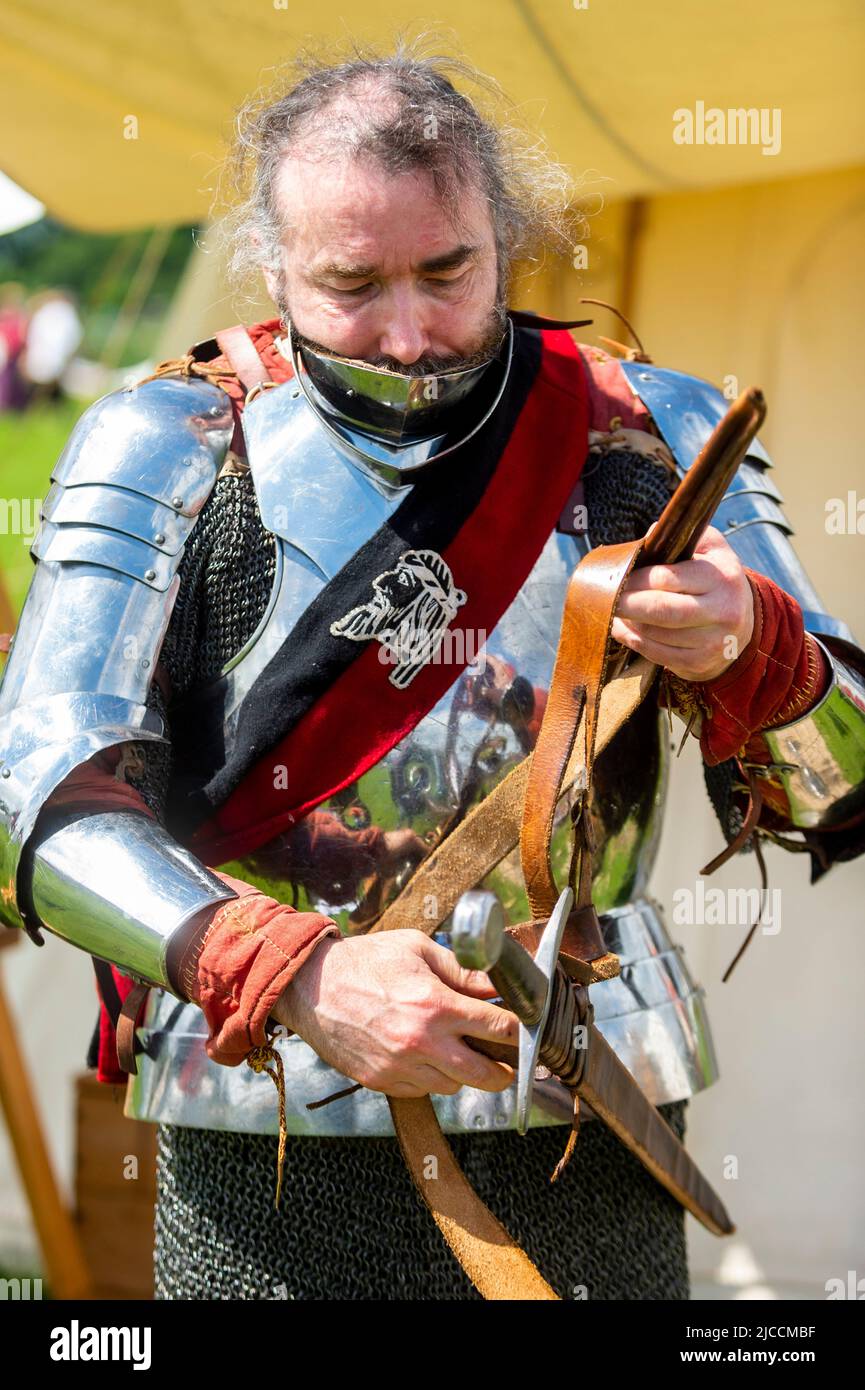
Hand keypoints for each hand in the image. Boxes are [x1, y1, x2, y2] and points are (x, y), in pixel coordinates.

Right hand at [270, 930, 516, 1098]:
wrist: (312, 987)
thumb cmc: (366, 961)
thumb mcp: (417, 948)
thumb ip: (461, 970)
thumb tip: (495, 984)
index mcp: (436, 1005)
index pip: (498, 1027)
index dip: (519, 1031)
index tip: (525, 1031)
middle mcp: (423, 1043)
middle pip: (486, 1075)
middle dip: (504, 1071)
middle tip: (507, 1062)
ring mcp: (402, 1067)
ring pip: (454, 1087)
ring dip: (464, 1073)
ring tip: (458, 1052)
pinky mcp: (382, 1082)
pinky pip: (423, 1091)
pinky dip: (432, 1078)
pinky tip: (426, 1057)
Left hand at [611, 525, 753, 681]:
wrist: (742, 624)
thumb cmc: (715, 579)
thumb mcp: (709, 549)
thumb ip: (680, 538)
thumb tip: (647, 540)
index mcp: (721, 577)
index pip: (667, 578)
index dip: (636, 579)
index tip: (618, 576)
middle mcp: (722, 611)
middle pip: (661, 611)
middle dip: (626, 604)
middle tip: (605, 598)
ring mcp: (713, 641)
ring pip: (655, 634)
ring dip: (628, 623)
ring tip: (614, 611)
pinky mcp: (700, 663)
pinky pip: (657, 654)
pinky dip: (634, 641)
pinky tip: (624, 629)